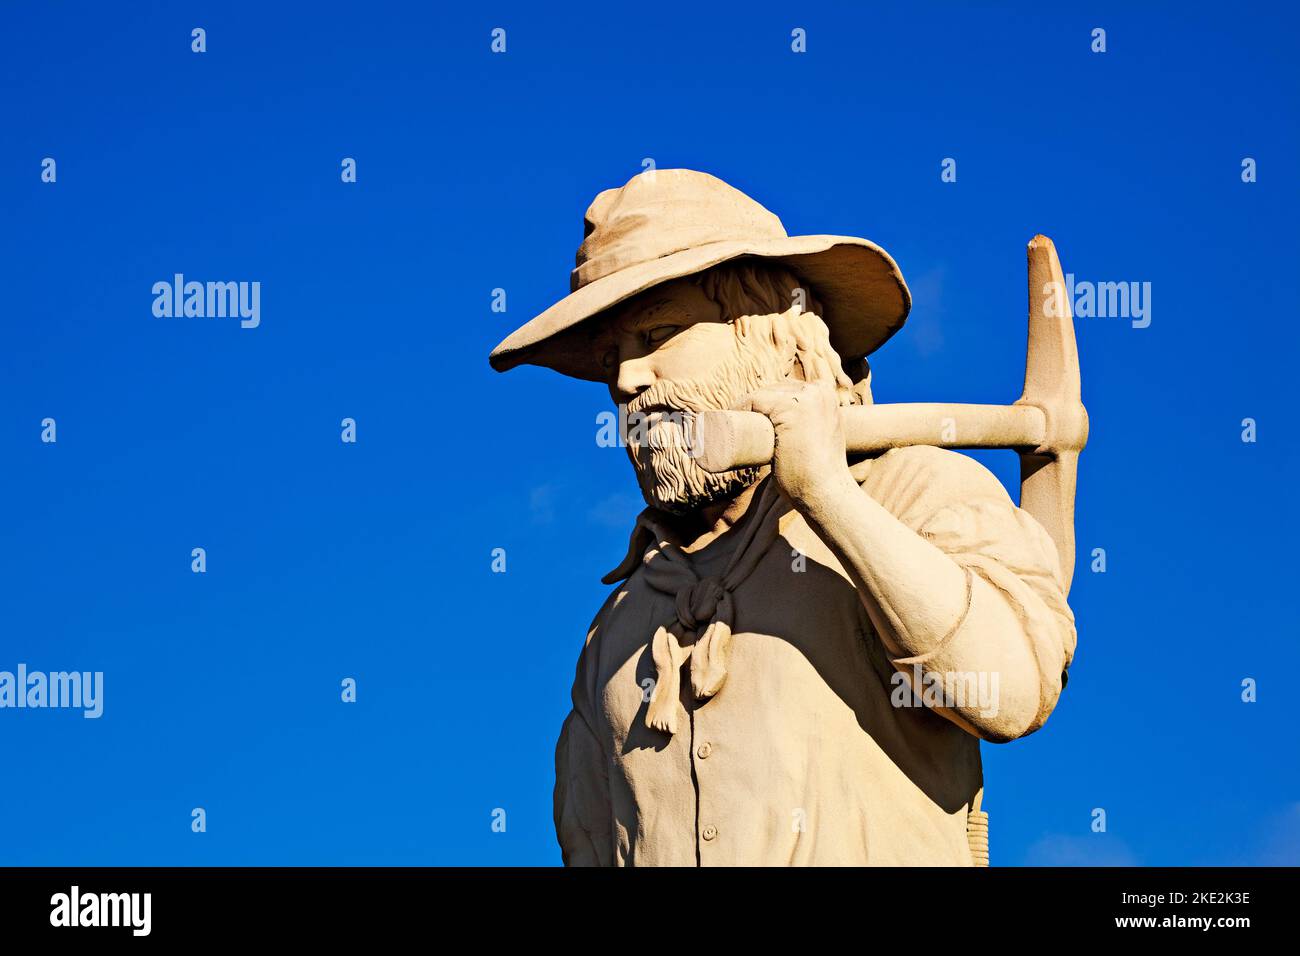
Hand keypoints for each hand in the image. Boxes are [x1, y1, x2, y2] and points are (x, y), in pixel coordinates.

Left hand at [736, 381, 852, 507]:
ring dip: (745, 407)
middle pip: (774, 390)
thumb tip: (784, 433)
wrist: (825, 492)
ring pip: (763, 394)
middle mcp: (819, 390)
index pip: (788, 390)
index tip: (750, 420)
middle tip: (738, 425)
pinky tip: (730, 417)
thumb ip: (807, 428)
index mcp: (827, 395)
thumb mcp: (817, 439)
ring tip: (732, 426)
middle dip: (755, 405)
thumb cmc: (819, 474)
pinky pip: (754, 400)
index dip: (766, 403)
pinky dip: (740, 407)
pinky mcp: (789, 408)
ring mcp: (806, 397)